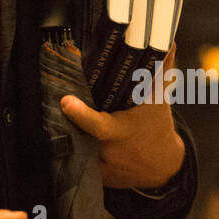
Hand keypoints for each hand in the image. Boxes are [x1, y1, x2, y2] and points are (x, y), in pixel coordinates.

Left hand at [60, 44, 185, 189]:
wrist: (163, 166)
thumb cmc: (157, 127)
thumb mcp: (159, 99)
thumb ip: (160, 70)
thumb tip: (167, 41)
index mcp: (120, 131)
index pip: (97, 124)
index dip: (80, 114)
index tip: (65, 101)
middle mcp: (107, 151)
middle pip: (76, 134)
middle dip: (63, 119)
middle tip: (51, 99)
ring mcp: (100, 167)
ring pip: (74, 149)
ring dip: (64, 134)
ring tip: (56, 117)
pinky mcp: (95, 177)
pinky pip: (76, 161)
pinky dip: (71, 149)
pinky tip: (64, 135)